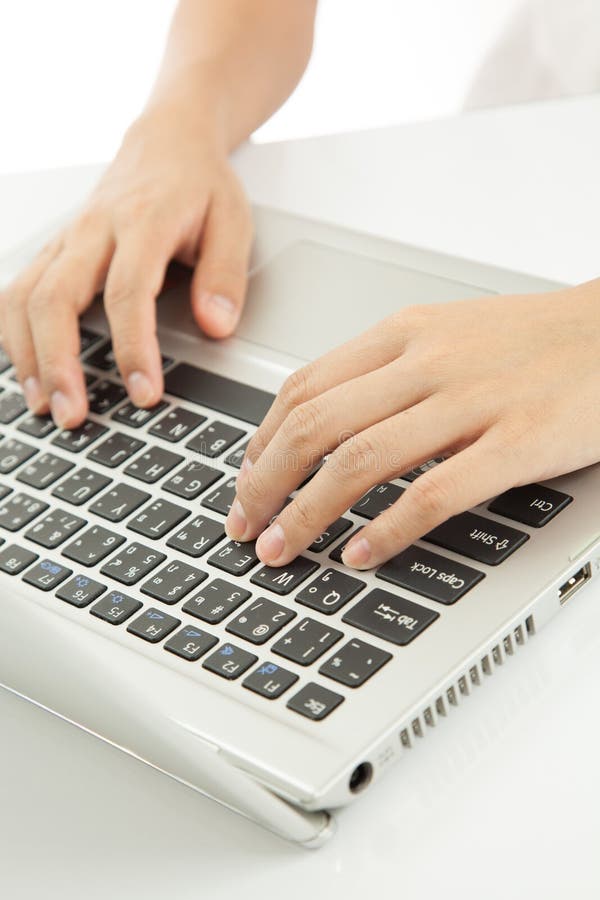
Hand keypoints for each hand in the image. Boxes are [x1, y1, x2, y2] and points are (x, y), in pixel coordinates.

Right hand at [0, 96, 251, 427]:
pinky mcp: (55, 250)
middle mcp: (94, 229)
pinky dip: (13, 334)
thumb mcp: (233, 221)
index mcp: (143, 221)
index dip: (134, 347)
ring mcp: (67, 240)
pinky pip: (18, 291)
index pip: (128, 292)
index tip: (145, 393)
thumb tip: (215, 327)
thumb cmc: (200, 184)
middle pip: (55, 297)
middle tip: (72, 415)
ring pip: (24, 296)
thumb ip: (225, 275)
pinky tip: (27, 371)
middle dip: (58, 362)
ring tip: (44, 405)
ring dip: (27, 355)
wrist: (166, 140)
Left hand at [225, 281, 599, 568]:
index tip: (245, 482)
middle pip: (314, 426)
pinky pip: (433, 493)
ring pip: (359, 461)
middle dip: (264, 485)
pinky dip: (388, 530)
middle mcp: (426, 363)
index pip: (303, 389)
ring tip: (283, 550)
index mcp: (403, 335)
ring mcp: (470, 402)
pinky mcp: (515, 443)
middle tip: (246, 526)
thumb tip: (322, 425)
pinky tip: (363, 555)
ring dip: (307, 514)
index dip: (260, 444)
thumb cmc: (532, 341)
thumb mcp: (446, 336)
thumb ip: (384, 374)